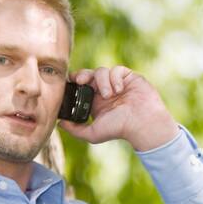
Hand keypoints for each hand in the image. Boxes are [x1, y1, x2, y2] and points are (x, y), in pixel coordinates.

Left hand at [56, 66, 179, 149]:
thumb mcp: (93, 133)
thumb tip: (59, 124)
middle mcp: (105, 90)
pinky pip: (117, 70)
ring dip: (102, 82)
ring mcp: (118, 83)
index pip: (81, 85)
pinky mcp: (129, 77)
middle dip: (83, 75)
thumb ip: (75, 130)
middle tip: (82, 81)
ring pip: (102, 71)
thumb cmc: (120, 130)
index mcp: (96, 101)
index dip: (75, 81)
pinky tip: (119, 90)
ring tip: (110, 95)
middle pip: (89, 74)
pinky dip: (115, 78)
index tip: (72, 83)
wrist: (142, 124)